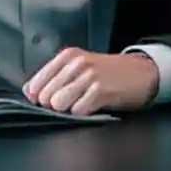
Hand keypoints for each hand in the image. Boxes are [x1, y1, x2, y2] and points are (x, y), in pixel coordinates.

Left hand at [23, 47, 158, 115]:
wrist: (142, 72)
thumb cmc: (108, 73)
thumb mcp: (80, 67)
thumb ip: (53, 77)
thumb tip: (29, 92)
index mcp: (67, 56)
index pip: (36, 82)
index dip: (40, 98)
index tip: (50, 101)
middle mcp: (76, 63)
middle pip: (45, 96)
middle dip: (55, 105)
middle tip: (73, 101)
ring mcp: (88, 76)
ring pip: (58, 104)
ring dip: (69, 110)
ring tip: (83, 103)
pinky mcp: (100, 91)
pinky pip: (78, 111)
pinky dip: (84, 114)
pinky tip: (94, 106)